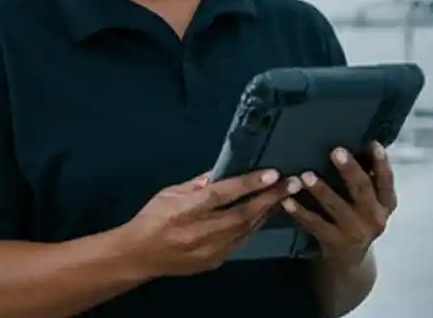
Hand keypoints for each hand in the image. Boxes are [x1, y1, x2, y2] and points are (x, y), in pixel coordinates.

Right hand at [118, 168, 300, 279]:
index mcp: (187, 210)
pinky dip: (253, 227)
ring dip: (266, 212)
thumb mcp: (170, 193)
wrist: (140, 255)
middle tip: (292, 183)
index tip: (272, 174)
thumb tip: (221, 172)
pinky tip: (264, 216)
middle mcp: (202, 231)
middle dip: (270, 197)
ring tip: (284, 197)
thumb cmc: (152, 218)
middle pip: (243, 213)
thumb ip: (197, 184)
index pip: (223, 194)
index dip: (248, 184)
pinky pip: (240, 242)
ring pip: (246, 229)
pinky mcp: (215, 261)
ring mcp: (210, 250)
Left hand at [281, 141, 397, 267]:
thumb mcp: (370, 202)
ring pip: (336, 207)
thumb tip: (360, 143)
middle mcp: (374, 218)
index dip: (382, 164)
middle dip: (350, 171)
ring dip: (321, 190)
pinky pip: (314, 224)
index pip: (386, 181)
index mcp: (385, 204)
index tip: (373, 143)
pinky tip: (286, 201)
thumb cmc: (357, 218)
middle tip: (336, 151)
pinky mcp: (333, 242)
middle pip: (363, 191)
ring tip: (305, 175)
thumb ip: (367, 178)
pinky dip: (300, 212)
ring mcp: (354, 232)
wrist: (349, 261)